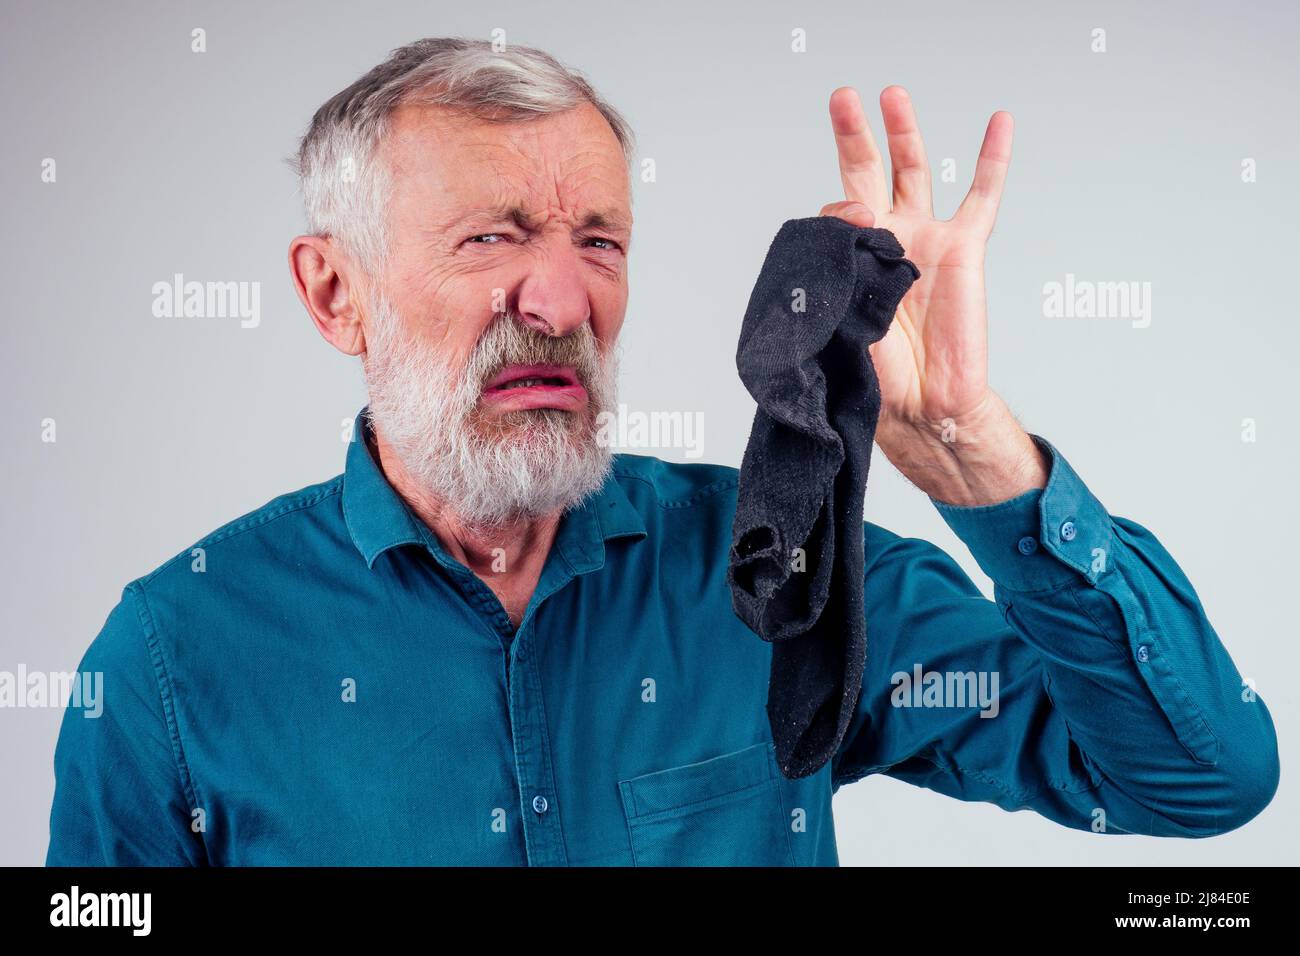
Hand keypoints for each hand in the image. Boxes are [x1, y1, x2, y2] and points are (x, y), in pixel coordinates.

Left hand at [819, 86, 1044, 504]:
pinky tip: (999, 121)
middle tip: (842, 97)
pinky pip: (983, 194)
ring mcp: (924, 239)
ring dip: (902, 132)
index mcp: (845, 260)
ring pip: (913, 171)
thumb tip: (848, 214)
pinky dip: (992, 158)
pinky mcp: (964, 247)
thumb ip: (833, 264)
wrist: (918, 405)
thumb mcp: (834, 315)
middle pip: (865, 173)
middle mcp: (883, 242)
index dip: (836, 210)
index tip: (845, 219)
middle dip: (853, 134)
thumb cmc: (870, 373)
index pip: (833, 211)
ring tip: (891, 95)